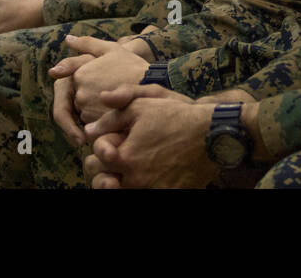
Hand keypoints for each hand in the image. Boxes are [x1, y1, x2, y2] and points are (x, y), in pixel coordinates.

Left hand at [49, 35, 147, 142]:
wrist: (154, 90)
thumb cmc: (134, 68)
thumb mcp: (111, 49)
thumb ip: (86, 43)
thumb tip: (67, 38)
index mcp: (79, 75)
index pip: (72, 84)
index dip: (87, 84)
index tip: (103, 85)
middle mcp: (79, 95)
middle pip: (77, 101)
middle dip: (91, 99)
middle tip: (112, 95)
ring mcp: (87, 113)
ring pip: (84, 116)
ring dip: (95, 112)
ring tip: (117, 105)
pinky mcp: (98, 128)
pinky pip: (93, 129)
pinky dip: (101, 124)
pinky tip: (117, 116)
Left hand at [84, 86, 211, 188]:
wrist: (211, 134)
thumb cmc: (175, 116)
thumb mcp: (141, 105)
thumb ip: (111, 116)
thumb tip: (89, 130)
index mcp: (123, 157)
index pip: (94, 160)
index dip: (100, 148)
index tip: (112, 141)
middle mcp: (134, 180)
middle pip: (102, 183)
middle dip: (103, 169)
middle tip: (115, 159)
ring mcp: (150, 190)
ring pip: (119, 192)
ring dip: (118, 182)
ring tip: (127, 170)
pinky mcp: (167, 194)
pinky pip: (144, 194)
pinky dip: (140, 186)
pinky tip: (148, 174)